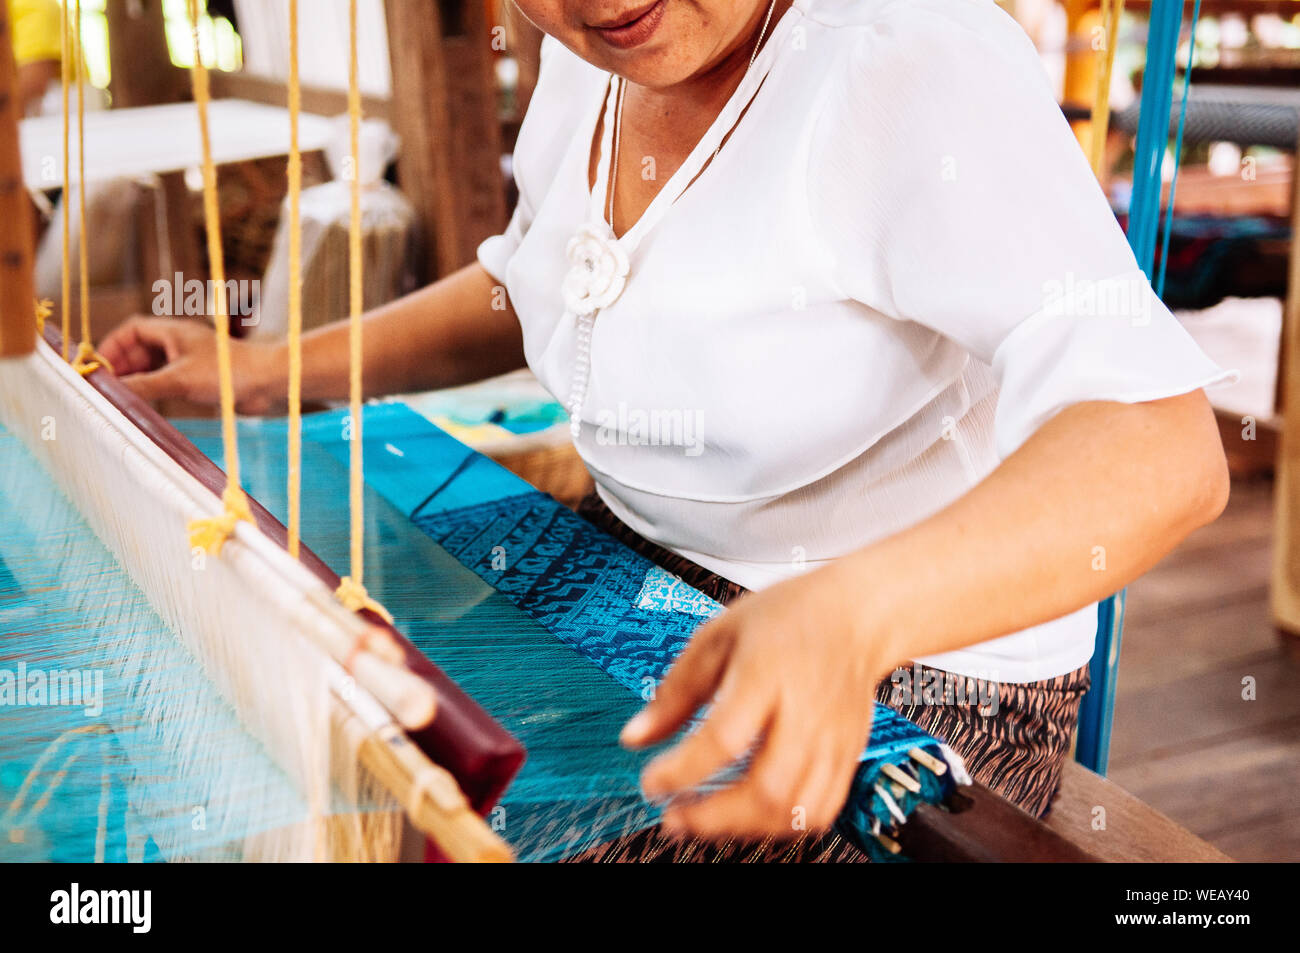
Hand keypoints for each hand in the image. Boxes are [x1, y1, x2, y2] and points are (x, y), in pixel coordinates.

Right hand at [99, 316, 281, 413]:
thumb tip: (114, 393)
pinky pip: (168, 382)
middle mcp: (179, 344)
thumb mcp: (180, 379)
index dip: (113, 345)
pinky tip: (146, 405)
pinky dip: (154, 391)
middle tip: (107, 388)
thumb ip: (146, 386)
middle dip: (122, 367)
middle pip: (139, 350)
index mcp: (173, 332)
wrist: (268, 383)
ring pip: (153, 368)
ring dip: (137, 380)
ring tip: (122, 398)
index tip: (99, 366)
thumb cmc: (229, 371)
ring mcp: (189, 361)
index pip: (133, 331)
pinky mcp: (199, 380)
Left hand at [620, 563, 896, 839]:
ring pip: (794, 810)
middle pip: (766, 788)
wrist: (855, 617)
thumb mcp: (718, 637)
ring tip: (704, 821)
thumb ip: (675, 692)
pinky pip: (818, 813)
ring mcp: (832, 740)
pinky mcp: (848, 757)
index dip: (682, 770)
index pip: (724, 737)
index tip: (652, 782)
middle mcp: (805, 712)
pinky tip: (747, 817)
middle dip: (713, 817)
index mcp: (767, 672)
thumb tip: (634, 739)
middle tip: (673, 818)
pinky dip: (778, 827)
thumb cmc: (785, 620)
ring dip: (742, 828)